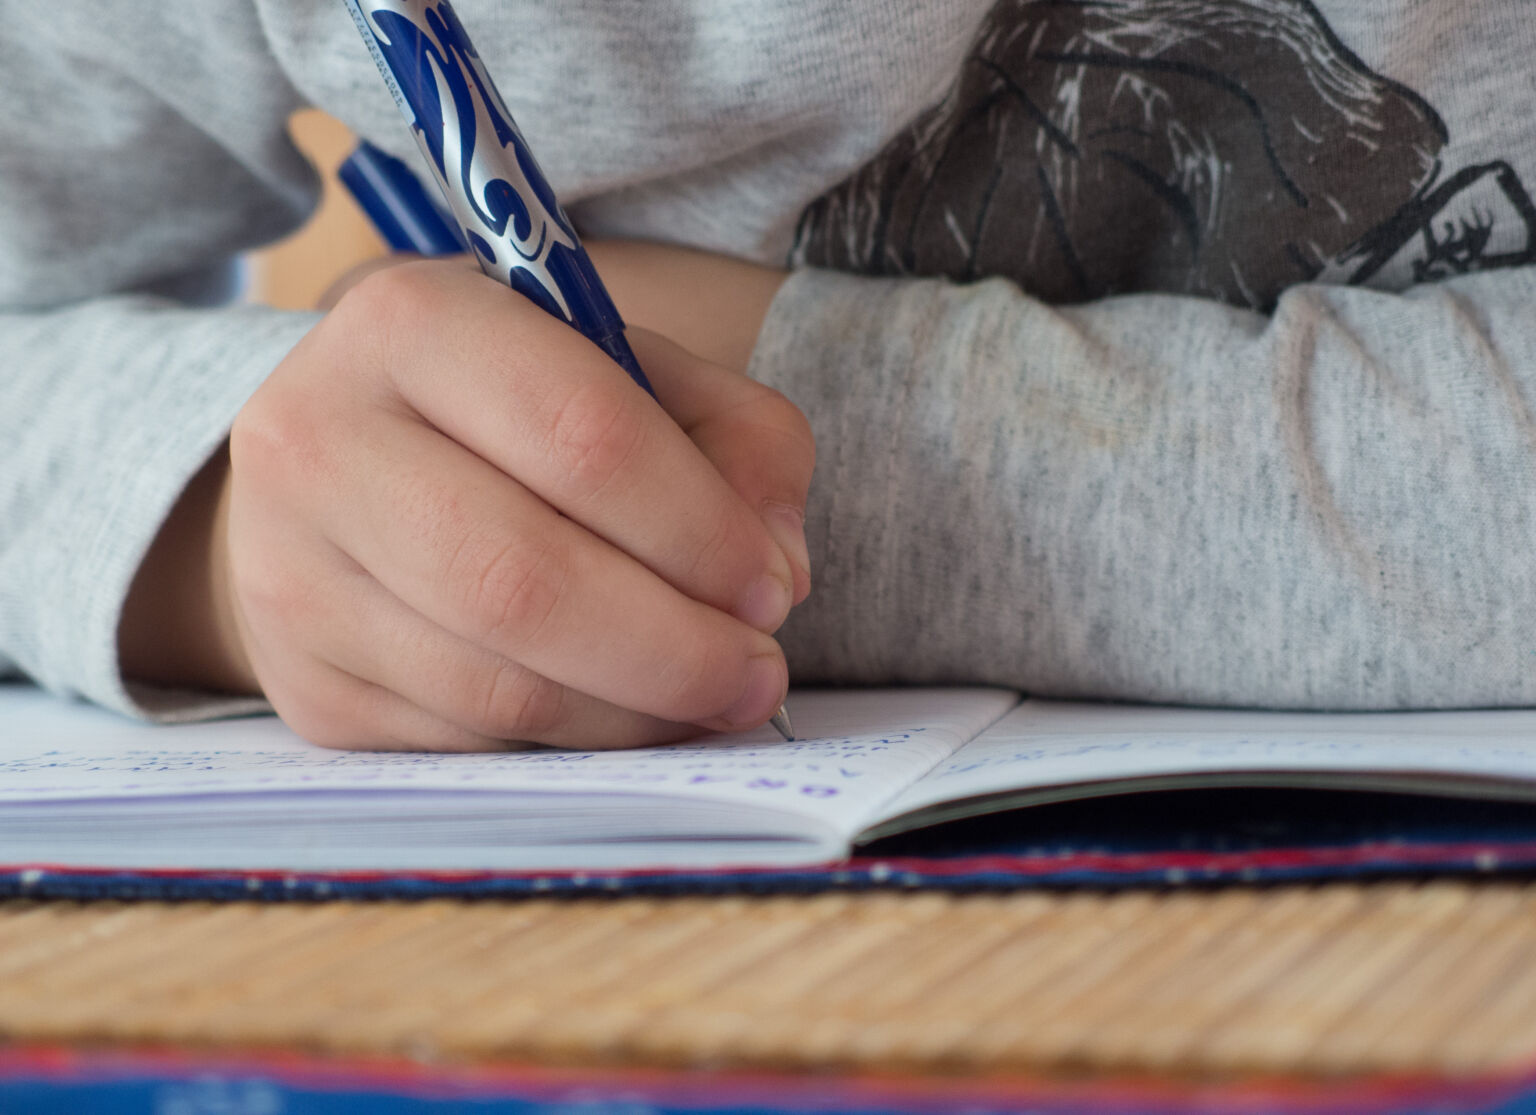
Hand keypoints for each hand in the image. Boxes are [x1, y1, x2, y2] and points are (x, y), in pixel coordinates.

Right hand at [121, 259, 812, 749]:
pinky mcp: (304, 685)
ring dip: (635, 711)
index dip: (700, 529)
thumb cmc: (514, 413)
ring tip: (706, 692)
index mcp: (413, 321)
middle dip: (674, 648)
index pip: (584, 437)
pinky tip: (617, 708)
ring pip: (498, 686)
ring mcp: (291, 575)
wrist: (342, 468)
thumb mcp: (633, 373)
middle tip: (755, 672)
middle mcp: (318, 440)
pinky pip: (469, 743)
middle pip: (523, 582)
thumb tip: (778, 574)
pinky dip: (572, 742)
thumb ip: (737, 442)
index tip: (770, 584)